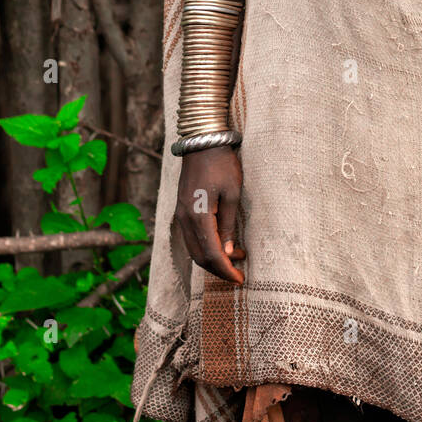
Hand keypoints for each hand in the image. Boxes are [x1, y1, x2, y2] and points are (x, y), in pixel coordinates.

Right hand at [175, 145, 245, 283]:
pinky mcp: (182, 210)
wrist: (202, 142)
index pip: (211, 254)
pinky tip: (224, 243)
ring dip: (213, 258)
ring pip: (194, 249)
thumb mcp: (232, 193)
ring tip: (237, 257)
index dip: (226, 270)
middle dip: (219, 269)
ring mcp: (181, 215)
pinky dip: (206, 246)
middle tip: (240, 273)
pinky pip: (192, 237)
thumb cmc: (221, 164)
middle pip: (199, 257)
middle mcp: (184, 219)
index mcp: (198, 216)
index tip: (240, 280)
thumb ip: (228, 224)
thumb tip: (229, 252)